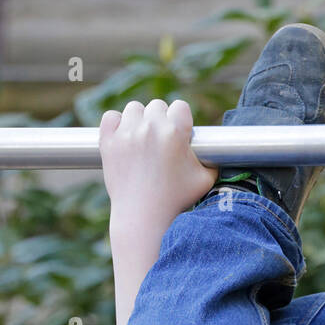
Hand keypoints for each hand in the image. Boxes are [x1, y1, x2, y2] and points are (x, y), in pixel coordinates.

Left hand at [99, 98, 217, 229]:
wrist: (144, 219)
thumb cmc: (177, 201)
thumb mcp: (205, 180)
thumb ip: (212, 159)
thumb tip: (216, 150)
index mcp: (175, 133)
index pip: (180, 107)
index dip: (181, 120)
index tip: (179, 133)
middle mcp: (150, 128)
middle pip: (157, 106)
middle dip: (161, 120)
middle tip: (161, 141)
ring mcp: (127, 134)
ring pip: (134, 108)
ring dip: (139, 120)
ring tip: (142, 139)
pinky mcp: (108, 142)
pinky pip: (111, 117)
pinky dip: (116, 124)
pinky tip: (123, 137)